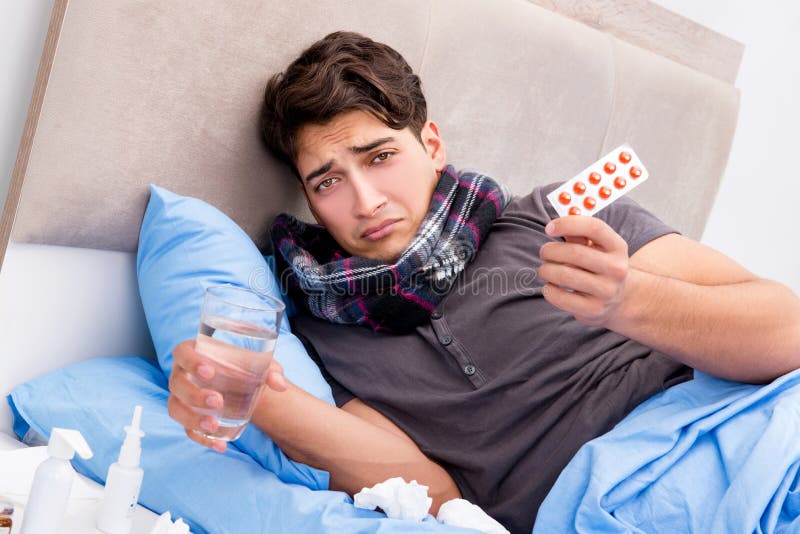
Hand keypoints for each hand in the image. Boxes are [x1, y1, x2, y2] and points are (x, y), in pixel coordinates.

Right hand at [167, 339, 287, 451]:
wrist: (242, 384)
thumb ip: (271, 370)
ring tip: (213, 426)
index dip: (191, 362)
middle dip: (194, 394)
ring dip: (191, 419)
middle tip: (217, 401)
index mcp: (193, 352)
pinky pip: (187, 430)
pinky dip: (201, 439)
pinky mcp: (187, 416)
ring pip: (175, 408)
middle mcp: (181, 374)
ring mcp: (181, 397)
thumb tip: (280, 385)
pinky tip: (220, 445)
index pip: (182, 353)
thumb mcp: (259, 363)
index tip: (210, 372)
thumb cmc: (244, 366)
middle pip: (176, 384)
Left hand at [538, 216, 628, 326]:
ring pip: (565, 275)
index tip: (548, 228)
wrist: (618, 300)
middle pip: (575, 252)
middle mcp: (616, 269)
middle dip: (550, 251)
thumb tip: (556, 226)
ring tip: (545, 270)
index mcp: (618, 247)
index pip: (594, 228)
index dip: (567, 224)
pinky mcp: (594, 309)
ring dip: (546, 270)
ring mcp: (607, 291)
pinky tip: (550, 287)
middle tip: (543, 252)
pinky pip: (561, 298)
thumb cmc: (599, 266)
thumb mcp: (597, 248)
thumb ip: (579, 234)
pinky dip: (548, 291)